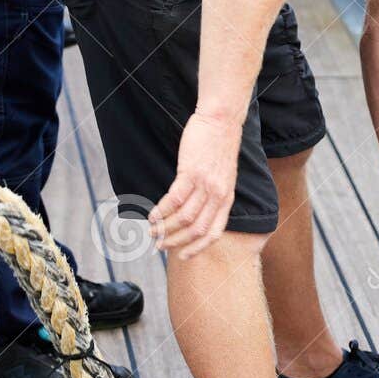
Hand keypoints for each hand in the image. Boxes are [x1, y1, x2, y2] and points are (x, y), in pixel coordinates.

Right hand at [151, 111, 243, 257]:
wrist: (221, 121)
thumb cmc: (219, 147)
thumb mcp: (223, 177)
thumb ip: (213, 195)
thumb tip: (197, 211)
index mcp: (227, 200)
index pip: (214, 233)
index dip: (198, 248)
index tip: (183, 256)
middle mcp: (218, 196)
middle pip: (196, 229)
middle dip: (176, 242)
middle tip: (160, 245)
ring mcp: (205, 185)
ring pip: (183, 217)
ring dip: (165, 228)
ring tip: (152, 231)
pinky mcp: (191, 172)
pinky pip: (174, 199)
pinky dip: (161, 211)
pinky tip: (152, 215)